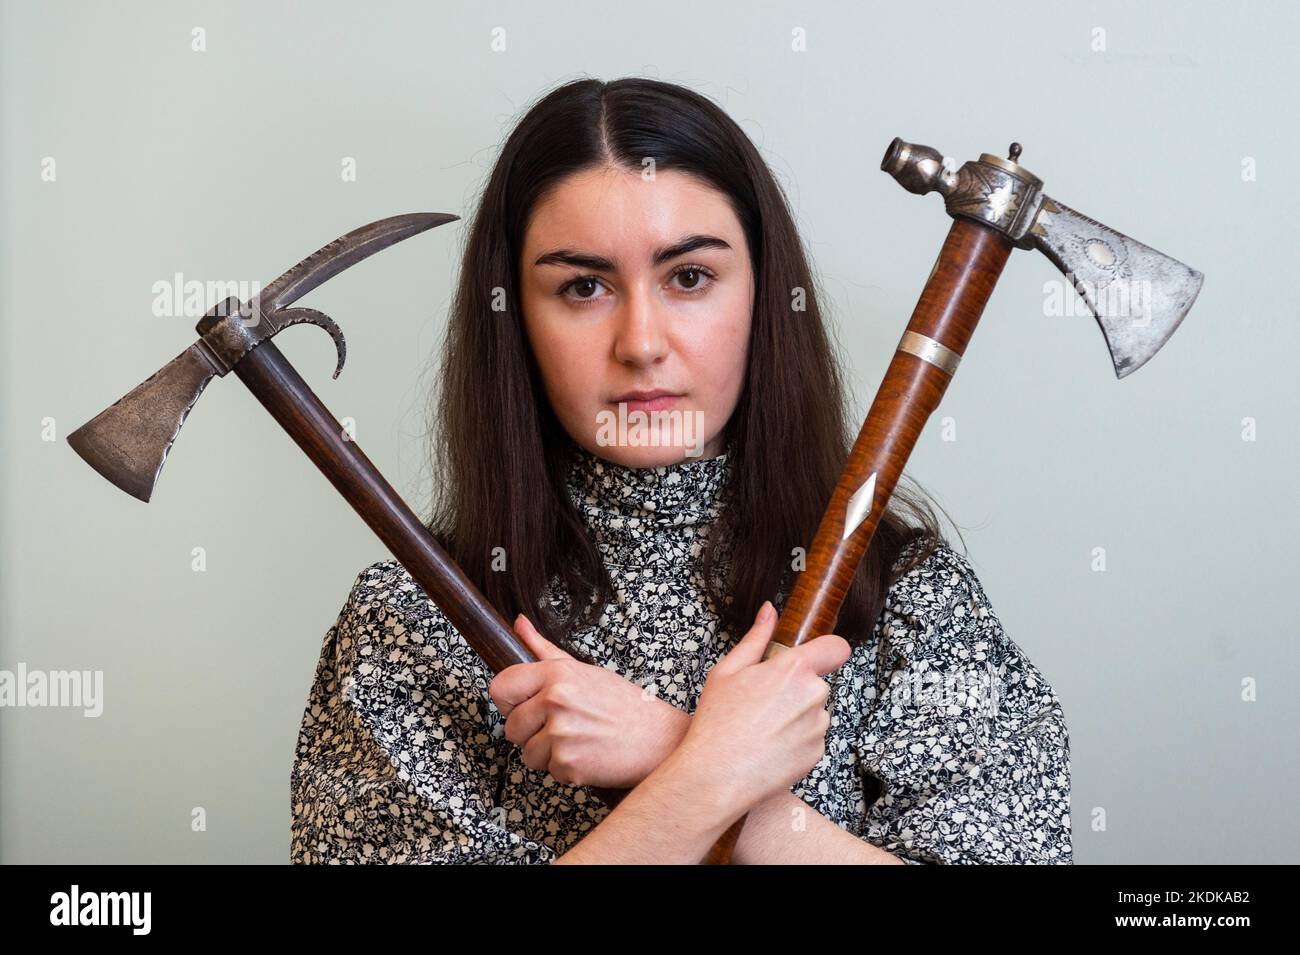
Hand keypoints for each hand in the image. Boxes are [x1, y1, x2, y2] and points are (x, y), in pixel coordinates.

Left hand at [488, 615, 688, 789]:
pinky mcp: (568, 765)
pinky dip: (565, 769)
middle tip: (564, 726)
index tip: (524, 706)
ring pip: (527, 754)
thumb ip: (544, 650)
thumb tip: (518, 623)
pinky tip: (587, 754)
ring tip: (578, 740)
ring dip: (548, 753)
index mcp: (557, 674)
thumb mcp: (584, 670)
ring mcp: (561, 734)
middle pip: (510, 727)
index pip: (500, 688)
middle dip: (532, 732)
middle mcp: (556, 701)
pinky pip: (548, 772)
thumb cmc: (623, 705)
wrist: (658, 739)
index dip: (509, 702)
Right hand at [670, 601, 851, 816]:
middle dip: (797, 688)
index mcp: (793, 669)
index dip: (828, 649)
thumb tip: (770, 611)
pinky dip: (796, 740)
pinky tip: (770, 746)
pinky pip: (812, 737)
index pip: (836, 648)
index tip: (817, 655)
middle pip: (817, 682)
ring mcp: (818, 727)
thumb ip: (756, 638)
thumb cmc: (717, 722)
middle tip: (764, 701)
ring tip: (763, 728)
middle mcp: (814, 695)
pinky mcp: (818, 753)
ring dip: (797, 715)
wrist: (717, 775)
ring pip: (814, 711)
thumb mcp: (728, 670)